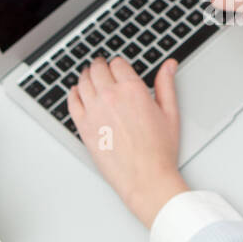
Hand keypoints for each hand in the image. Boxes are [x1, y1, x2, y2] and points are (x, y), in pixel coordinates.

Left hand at [67, 56, 189, 227]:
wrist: (145, 177)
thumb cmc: (159, 150)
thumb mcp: (170, 113)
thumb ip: (166, 85)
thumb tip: (169, 65)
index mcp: (132, 90)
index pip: (118, 63)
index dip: (118, 63)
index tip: (118, 66)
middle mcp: (110, 96)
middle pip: (98, 69)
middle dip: (100, 65)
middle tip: (100, 65)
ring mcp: (94, 111)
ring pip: (83, 82)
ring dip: (85, 75)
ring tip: (88, 75)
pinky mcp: (84, 127)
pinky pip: (72, 102)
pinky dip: (73, 94)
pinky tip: (76, 92)